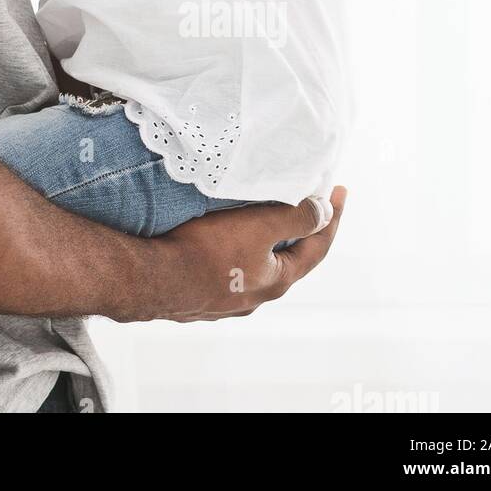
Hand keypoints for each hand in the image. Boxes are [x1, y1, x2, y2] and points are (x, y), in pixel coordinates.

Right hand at [125, 185, 346, 322]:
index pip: (317, 246)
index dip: (331, 217)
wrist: (150, 279)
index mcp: (276, 280)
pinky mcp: (201, 294)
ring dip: (265, 241)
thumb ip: (294, 217)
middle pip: (288, 257)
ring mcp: (227, 299)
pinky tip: (223, 238)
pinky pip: (230, 269)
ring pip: (257, 264)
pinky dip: (238, 249)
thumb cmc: (204, 251)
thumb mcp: (257, 227)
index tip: (340, 191)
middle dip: (298, 228)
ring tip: (262, 215)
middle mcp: (256, 296)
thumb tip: (323, 211)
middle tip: (306, 201)